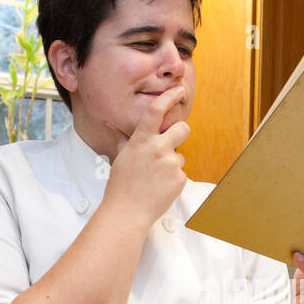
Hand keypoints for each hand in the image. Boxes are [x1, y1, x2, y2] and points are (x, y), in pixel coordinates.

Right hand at [102, 86, 189, 227]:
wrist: (127, 212)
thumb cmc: (121, 186)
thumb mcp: (121, 158)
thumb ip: (126, 141)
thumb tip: (120, 130)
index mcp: (141, 140)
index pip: (156, 111)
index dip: (169, 97)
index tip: (178, 91)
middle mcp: (158, 148)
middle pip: (183, 128)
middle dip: (180, 133)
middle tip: (171, 142)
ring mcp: (170, 163)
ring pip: (180, 155)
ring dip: (172, 163)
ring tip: (156, 177)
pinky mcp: (180, 178)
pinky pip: (181, 173)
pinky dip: (173, 179)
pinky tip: (160, 187)